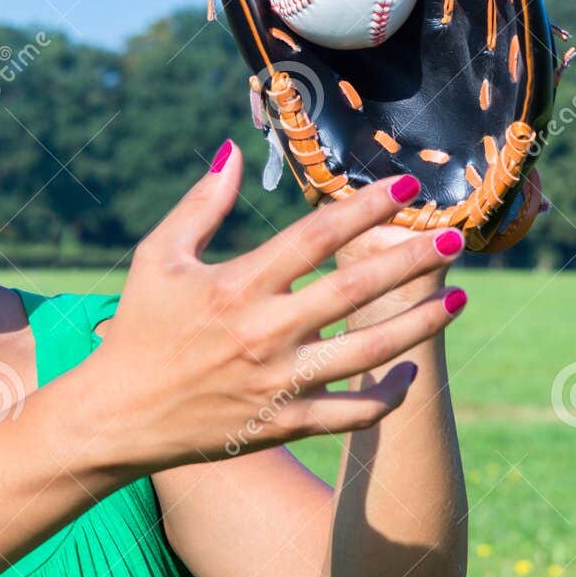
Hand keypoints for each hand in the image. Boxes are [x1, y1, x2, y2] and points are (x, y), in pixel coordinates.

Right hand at [77, 141, 468, 471]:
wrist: (115, 418)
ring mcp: (276, 383)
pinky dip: (386, 396)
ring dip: (419, 325)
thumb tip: (232, 151)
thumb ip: (201, 204)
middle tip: (456, 239)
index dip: (363, 208)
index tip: (404, 185)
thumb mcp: (159, 257)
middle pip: (355, 290)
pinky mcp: (281, 425)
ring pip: (367, 352)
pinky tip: (410, 373)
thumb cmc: (138, 329)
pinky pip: (350, 413)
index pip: (314, 238)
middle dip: (412, 262)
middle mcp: (263, 333)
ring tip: (460, 300)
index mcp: (236, 286)